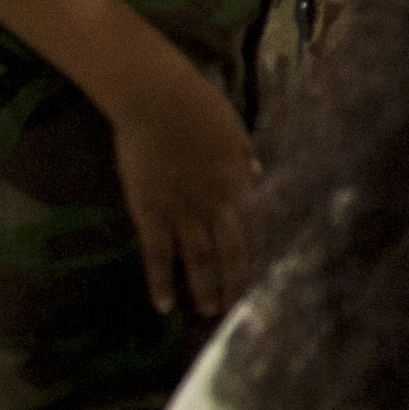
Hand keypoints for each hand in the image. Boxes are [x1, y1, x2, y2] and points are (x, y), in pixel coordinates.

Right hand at [103, 58, 259, 315]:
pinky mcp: (150, 211)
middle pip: (231, 252)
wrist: (156, 98)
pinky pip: (157, 254)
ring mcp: (182, 210)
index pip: (254, 230)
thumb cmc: (197, 106)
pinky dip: (160, 282)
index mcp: (239, 182)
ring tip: (207, 311)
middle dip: (235, 282)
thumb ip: (244, 158)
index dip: (256, 257)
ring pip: (198, 259)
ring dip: (205, 288)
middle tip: (236, 309)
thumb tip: (256, 176)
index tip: (259, 279)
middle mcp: (216, 202)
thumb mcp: (234, 130)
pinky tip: (164, 305)